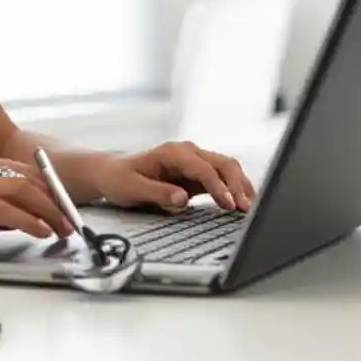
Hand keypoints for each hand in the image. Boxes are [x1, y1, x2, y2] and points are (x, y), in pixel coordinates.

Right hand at [0, 153, 74, 244]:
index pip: (21, 169)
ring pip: (23, 189)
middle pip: (29, 176)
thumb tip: (4, 219)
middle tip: (69, 219)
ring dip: (48, 210)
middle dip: (54, 198)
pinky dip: (29, 220)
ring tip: (62, 228)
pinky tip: (39, 232)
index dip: (47, 187)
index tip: (62, 206)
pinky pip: (6, 209)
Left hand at [89, 141, 255, 212]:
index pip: (202, 167)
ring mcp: (194, 161)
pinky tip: (243, 202)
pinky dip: (235, 188)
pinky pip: (222, 177)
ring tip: (249, 207)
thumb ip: (157, 192)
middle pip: (222, 163)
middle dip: (236, 185)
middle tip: (244, 208)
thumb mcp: (132, 188)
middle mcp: (186, 152)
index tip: (227, 203)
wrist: (111, 172)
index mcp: (171, 152)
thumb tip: (182, 198)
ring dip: (240, 186)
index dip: (217, 186)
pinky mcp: (197, 173)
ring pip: (227, 168)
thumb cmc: (119, 178)